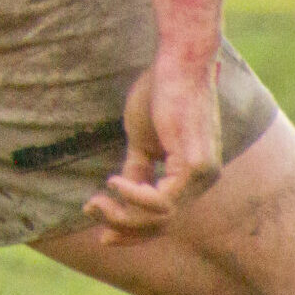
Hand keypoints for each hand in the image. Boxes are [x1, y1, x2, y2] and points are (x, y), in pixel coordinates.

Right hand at [85, 52, 221, 242]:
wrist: (177, 64)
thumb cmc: (160, 93)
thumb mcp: (143, 139)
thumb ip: (138, 168)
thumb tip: (121, 192)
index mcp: (192, 175)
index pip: (163, 216)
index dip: (131, 228)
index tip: (101, 230)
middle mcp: (204, 180)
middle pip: (162, 224)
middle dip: (122, 226)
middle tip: (90, 210)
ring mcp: (204, 175)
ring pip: (161, 218)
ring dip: (124, 216)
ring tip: (97, 200)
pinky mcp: (196, 167)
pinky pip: (164, 201)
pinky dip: (134, 197)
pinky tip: (113, 184)